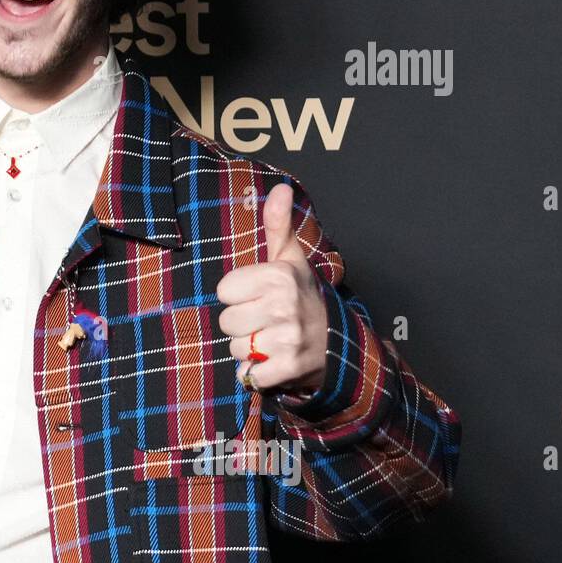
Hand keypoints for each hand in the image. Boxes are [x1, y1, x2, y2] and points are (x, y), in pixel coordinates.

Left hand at [215, 183, 327, 394]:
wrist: (337, 343)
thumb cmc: (302, 296)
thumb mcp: (290, 259)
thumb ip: (278, 224)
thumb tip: (280, 187)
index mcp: (279, 276)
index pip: (224, 291)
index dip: (238, 296)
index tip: (259, 296)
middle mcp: (284, 305)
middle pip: (226, 321)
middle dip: (242, 325)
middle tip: (266, 321)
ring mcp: (288, 338)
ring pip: (235, 349)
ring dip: (249, 350)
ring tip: (272, 340)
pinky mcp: (289, 368)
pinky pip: (248, 375)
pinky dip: (256, 374)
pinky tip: (273, 362)